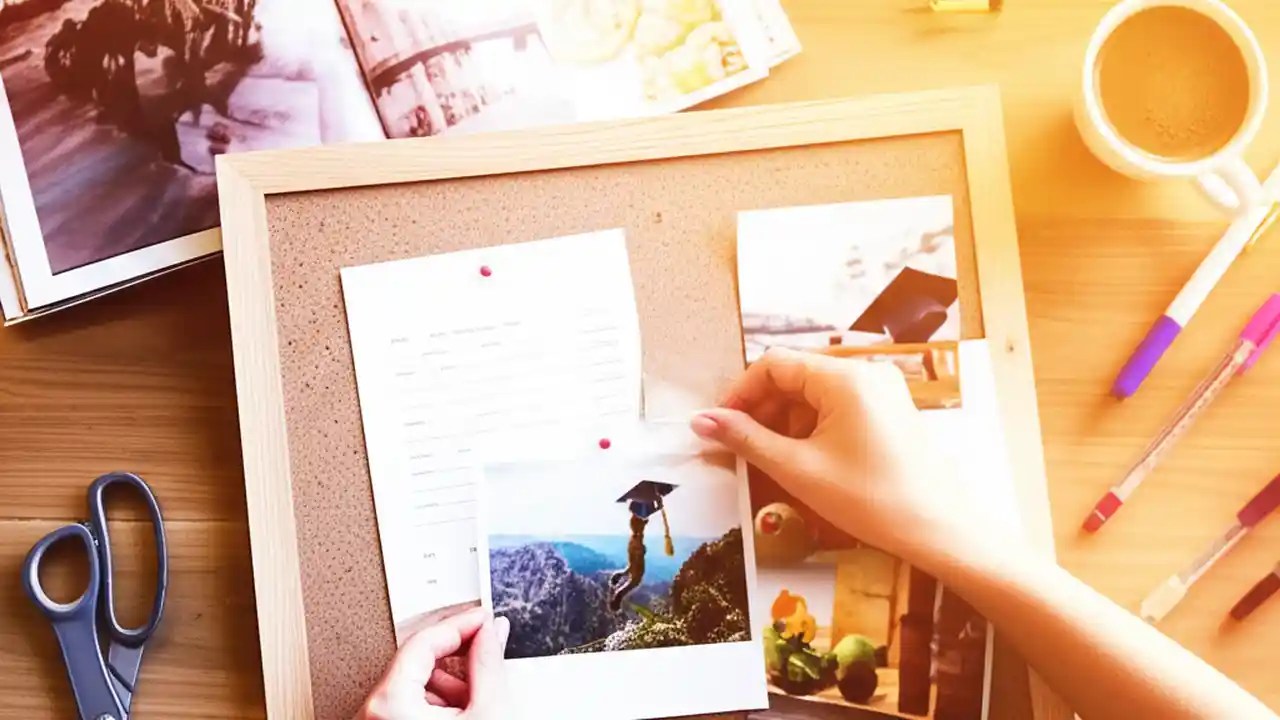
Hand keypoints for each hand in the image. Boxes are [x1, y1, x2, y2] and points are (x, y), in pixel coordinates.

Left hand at [357, 607, 510, 719]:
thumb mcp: (487, 712)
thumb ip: (488, 665)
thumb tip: (491, 632)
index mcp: (389, 701)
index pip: (424, 640)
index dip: (461, 624)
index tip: (483, 618)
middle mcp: (372, 711)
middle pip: (418, 659)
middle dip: (457, 652)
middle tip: (485, 644)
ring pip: (414, 682)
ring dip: (449, 680)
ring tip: (476, 691)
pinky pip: (407, 703)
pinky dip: (436, 701)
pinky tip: (460, 710)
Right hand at [690, 347, 981, 564]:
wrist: (938, 529)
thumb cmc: (869, 499)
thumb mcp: (797, 469)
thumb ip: (745, 440)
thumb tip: (701, 421)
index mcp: (844, 377)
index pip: (774, 364)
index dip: (740, 393)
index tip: (719, 427)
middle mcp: (865, 372)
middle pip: (794, 376)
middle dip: (760, 410)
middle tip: (738, 448)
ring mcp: (880, 390)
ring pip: (813, 394)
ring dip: (783, 422)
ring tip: (769, 461)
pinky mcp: (887, 411)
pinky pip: (836, 407)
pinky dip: (810, 428)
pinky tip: (800, 460)